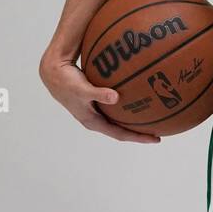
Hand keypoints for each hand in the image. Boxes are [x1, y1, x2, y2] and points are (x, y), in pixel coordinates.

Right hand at [39, 51, 160, 143]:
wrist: (53, 73)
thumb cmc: (66, 82)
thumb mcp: (82, 90)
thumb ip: (98, 94)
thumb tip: (116, 97)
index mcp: (93, 122)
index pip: (120, 134)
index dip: (138, 137)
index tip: (156, 138)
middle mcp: (96, 118)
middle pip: (122, 129)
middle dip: (140, 131)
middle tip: (160, 131)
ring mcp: (96, 110)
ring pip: (120, 118)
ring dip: (134, 119)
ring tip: (153, 117)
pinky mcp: (97, 100)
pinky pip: (117, 105)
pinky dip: (128, 104)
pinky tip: (139, 95)